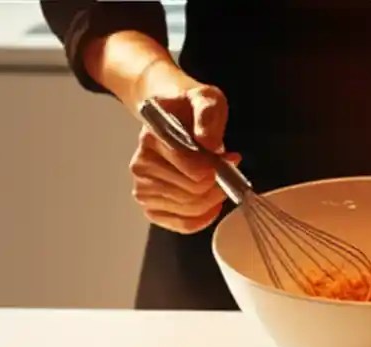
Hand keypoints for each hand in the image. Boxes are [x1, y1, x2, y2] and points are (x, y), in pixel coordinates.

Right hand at [129, 73, 239, 233]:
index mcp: (151, 138)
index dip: (215, 168)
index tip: (229, 159)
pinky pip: (180, 224)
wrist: (170, 114)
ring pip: (189, 209)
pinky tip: (212, 205)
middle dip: (217, 184)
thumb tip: (208, 144)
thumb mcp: (204, 98)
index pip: (189, 167)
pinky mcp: (150, 204)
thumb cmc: (189, 108)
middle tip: (225, 171)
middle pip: (191, 192)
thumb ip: (207, 116)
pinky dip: (202, 218)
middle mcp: (141, 165)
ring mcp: (143, 187)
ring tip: (218, 182)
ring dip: (212, 199)